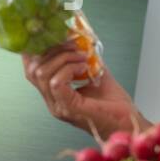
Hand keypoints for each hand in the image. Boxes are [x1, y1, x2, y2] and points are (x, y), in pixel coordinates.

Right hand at [21, 45, 138, 138]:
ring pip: (42, 74)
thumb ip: (85, 59)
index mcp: (55, 95)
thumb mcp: (96, 74)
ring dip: (63, 58)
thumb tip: (81, 37)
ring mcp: (59, 107)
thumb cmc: (115, 105)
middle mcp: (52, 102)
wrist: (128, 125)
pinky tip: (84, 67)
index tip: (51, 35)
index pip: (31, 70)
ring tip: (82, 57)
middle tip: (73, 46)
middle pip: (33, 69)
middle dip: (52, 50)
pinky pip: (57, 82)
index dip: (35, 50)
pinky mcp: (69, 108)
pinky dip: (69, 69)